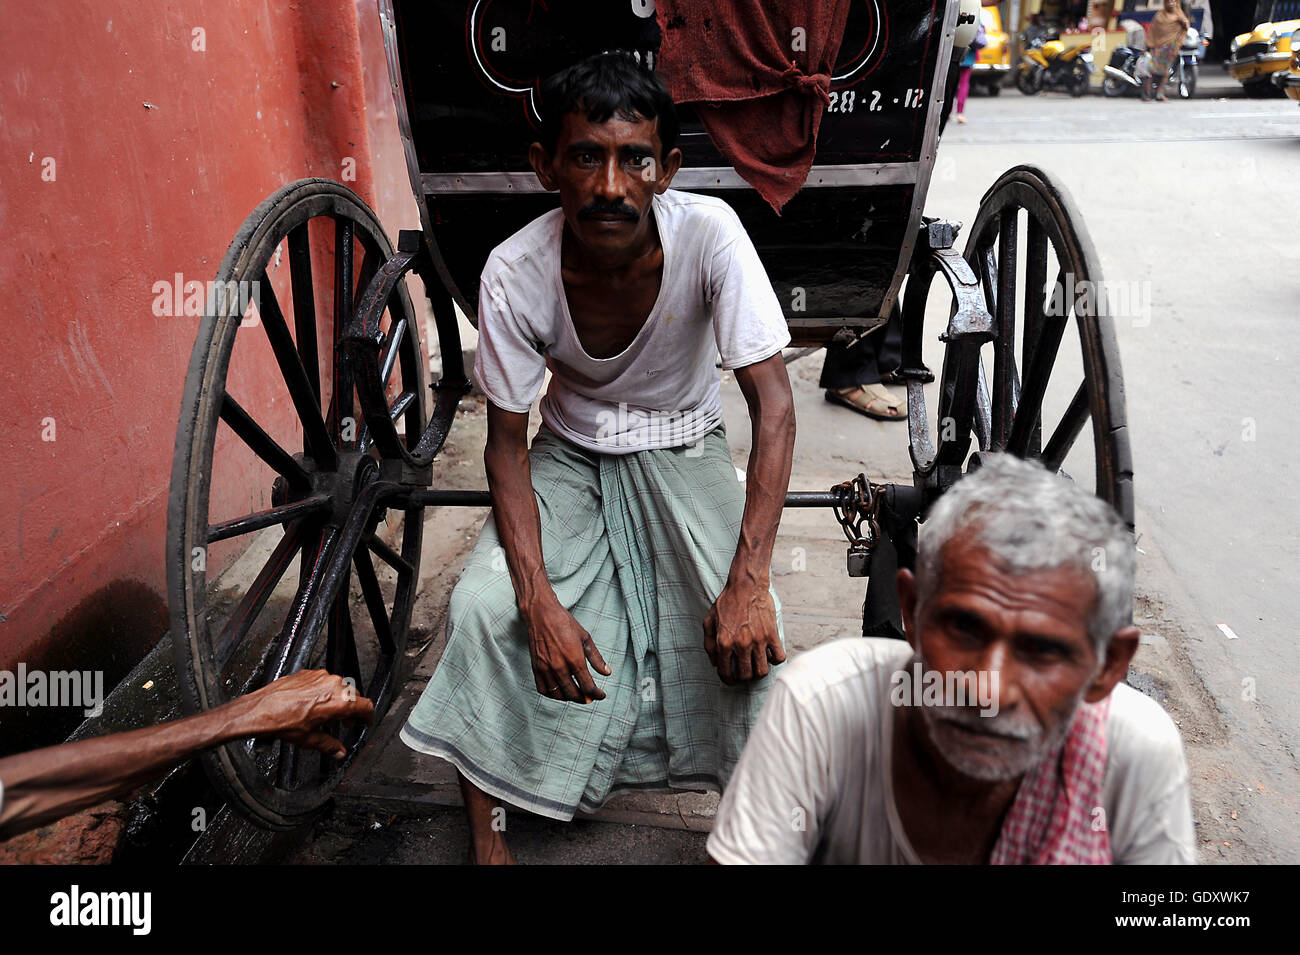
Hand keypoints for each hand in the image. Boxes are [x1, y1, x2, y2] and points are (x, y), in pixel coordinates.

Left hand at [243, 669, 374, 758]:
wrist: (262, 709)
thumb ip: (330, 745)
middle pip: (353, 696)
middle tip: (345, 723)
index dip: (368, 716)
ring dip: (337, 701)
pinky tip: (314, 706)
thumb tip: (338, 751)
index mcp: (339, 701)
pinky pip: (324, 682)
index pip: (366, 706)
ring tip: (327, 716)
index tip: (366, 721)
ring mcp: (321, 677)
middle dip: (351, 711)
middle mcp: (333, 685)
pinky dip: (324, 693)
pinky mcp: (309, 673)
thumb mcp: (310, 739)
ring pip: (339, 688)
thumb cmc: (283, 721)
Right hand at [524, 597, 610, 703]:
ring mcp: (545, 668)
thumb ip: (596, 658)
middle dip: (584, 698)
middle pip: (573, 694)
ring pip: (558, 694)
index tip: (601, 695)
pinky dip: (552, 695)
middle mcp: (559, 666)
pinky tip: (559, 691)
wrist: (541, 614)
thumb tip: (607, 673)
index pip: (587, 686)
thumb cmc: (564, 623)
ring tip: (576, 694)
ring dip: (569, 698)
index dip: (597, 694)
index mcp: (574, 658)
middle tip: (590, 697)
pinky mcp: (536, 667)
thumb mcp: (585, 638)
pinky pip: (543, 689)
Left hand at [703, 581, 785, 683]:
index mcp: (724, 642)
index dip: (728, 680)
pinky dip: (775, 660)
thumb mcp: (709, 621)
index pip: (726, 673)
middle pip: (746, 675)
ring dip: (759, 672)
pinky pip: (779, 657)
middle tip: (744, 672)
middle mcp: (741, 644)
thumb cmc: (726, 602)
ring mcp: (758, 641)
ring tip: (756, 666)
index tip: (732, 679)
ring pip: (762, 671)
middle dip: (744, 677)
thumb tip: (714, 663)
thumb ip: (709, 644)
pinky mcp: (772, 635)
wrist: (746, 586)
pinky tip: (769, 655)